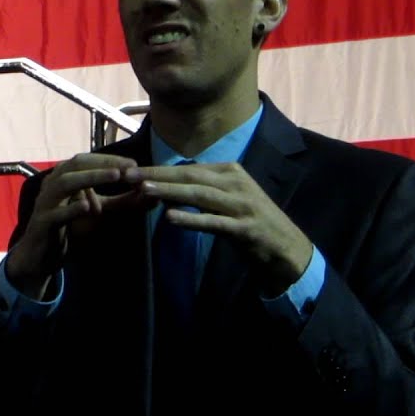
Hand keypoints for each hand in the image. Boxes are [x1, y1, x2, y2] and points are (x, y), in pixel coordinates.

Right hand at [5, 153, 144, 297]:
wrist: (40, 256)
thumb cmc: (69, 228)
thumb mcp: (99, 213)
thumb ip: (122, 203)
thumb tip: (153, 195)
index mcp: (63, 178)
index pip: (86, 160)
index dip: (109, 159)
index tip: (133, 163)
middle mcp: (52, 185)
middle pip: (75, 165)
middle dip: (102, 163)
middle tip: (127, 168)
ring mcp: (45, 203)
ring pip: (65, 183)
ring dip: (91, 178)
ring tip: (114, 176)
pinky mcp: (43, 223)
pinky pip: (56, 213)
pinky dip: (72, 209)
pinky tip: (89, 208)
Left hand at [125, 162, 313, 295]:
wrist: (287, 248)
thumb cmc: (250, 222)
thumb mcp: (227, 198)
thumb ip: (202, 188)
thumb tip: (168, 180)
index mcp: (230, 173)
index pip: (187, 167)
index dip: (158, 169)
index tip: (130, 170)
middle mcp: (236, 184)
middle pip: (190, 176)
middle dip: (157, 175)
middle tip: (127, 175)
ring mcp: (242, 205)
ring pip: (200, 195)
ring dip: (170, 191)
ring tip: (144, 190)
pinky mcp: (246, 228)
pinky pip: (214, 223)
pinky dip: (192, 219)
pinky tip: (170, 218)